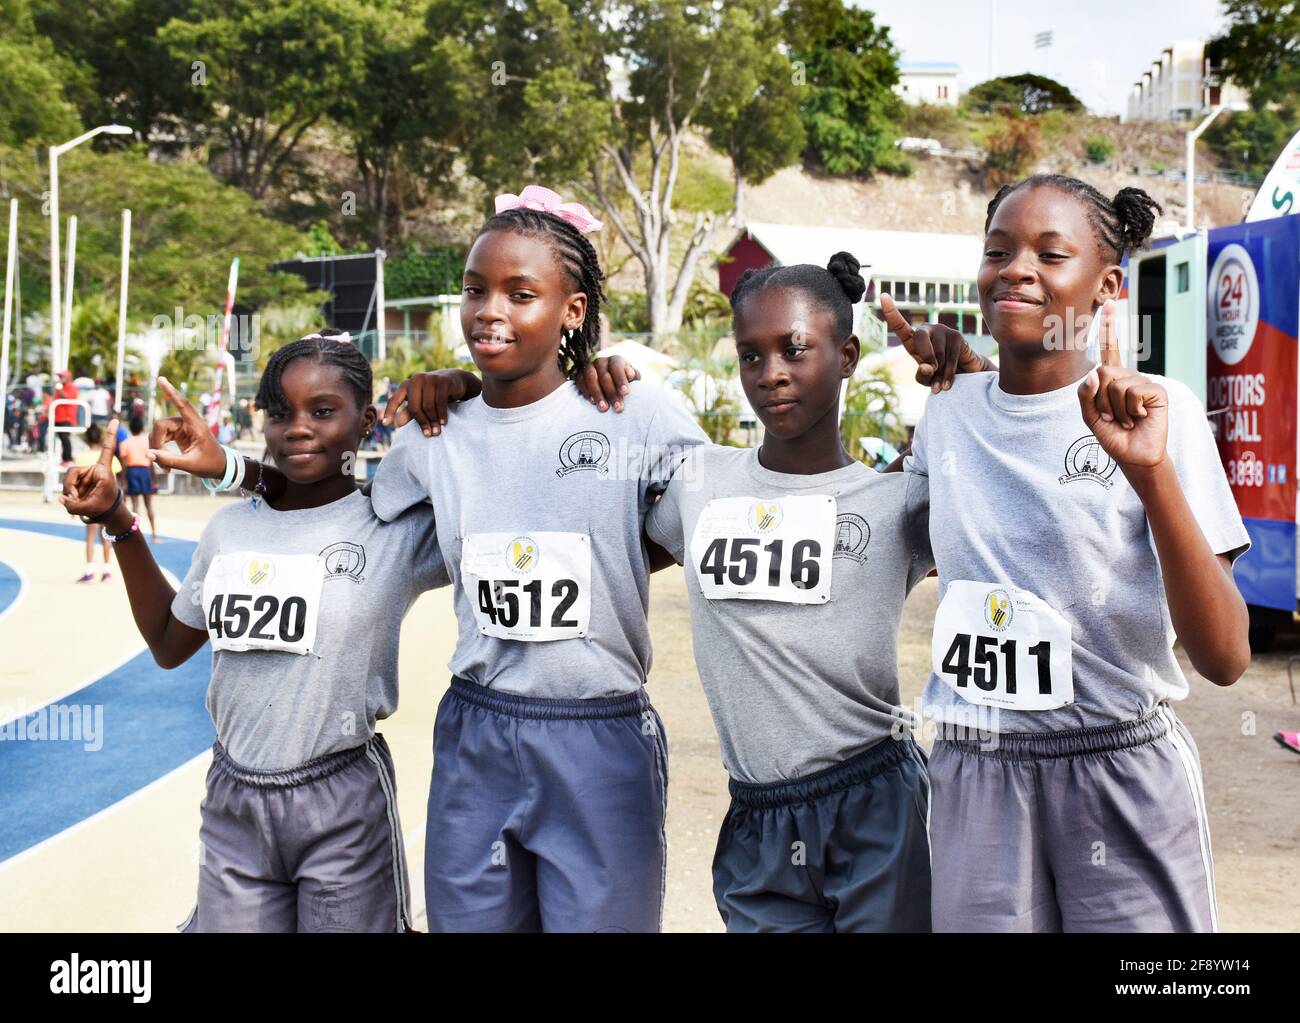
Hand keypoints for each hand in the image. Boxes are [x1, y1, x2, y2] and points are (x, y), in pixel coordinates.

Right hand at [59, 418, 121, 519]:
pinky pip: (66, 484)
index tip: (114, 419)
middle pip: (72, 473)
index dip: (110, 435)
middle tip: (75, 500)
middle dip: (70, 489)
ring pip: (67, 480)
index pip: (107, 449)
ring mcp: (85, 473)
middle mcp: (93, 469)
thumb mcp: (91, 508)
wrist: (104, 511)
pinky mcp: (78, 479)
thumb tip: (60, 498)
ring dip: (69, 492)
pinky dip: (68, 494)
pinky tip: (73, 500)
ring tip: (78, 501)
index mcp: (103, 470)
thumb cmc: (104, 506)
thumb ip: (74, 506)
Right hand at [148, 377, 227, 477]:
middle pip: (161, 425)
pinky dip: (159, 451)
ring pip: (157, 432)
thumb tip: (148, 455)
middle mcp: (187, 423)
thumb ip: (169, 460)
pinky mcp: (176, 433)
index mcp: (197, 425)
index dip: (171, 393)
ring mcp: (181, 427)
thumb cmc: (210, 464)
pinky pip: (159, 438)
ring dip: (157, 449)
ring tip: (166, 469)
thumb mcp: (191, 465)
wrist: (219, 467)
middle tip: (162, 466)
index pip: (183, 405)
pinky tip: (165, 466)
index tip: (161, 379)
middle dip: (156, 443)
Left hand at [381, 369, 482, 435]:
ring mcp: (429, 379)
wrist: (454, 380)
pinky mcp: (442, 381)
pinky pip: (440, 402)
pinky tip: (443, 422)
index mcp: (406, 385)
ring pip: (428, 406)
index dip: (389, 412)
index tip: (386, 424)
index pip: (394, 399)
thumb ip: (410, 412)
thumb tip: (397, 424)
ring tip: (437, 431)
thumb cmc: (434, 394)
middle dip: (422, 422)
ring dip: (433, 421)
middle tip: (428, 434)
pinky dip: (441, 414)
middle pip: (414, 407)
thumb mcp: (421, 402)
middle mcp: (416, 379)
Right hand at [576, 355, 640, 411]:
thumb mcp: (632, 379)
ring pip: (591, 378)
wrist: (610, 386)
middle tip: (618, 408)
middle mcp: (601, 361)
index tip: (626, 392)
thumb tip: (631, 374)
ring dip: (597, 393)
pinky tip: (592, 402)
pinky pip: (580, 382)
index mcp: (616, 360)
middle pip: (604, 375)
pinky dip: (586, 392)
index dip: (621, 379)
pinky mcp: (579, 375)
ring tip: (604, 408)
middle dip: (612, 393)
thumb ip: (634, 376)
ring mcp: (589, 368)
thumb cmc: (624, 383)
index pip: (617, 367)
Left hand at [881, 292, 991, 391]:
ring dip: (939, 372)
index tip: (883, 296)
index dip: (891, 312)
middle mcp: (928, 330)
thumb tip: (927, 366)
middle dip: (925, 358)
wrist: (963, 375)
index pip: (900, 326)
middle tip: (931, 371)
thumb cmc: (938, 375)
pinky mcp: (957, 336)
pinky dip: (947, 375)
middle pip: (919, 337)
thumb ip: (922, 375)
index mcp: (914, 340)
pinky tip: (947, 384)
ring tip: (941, 380)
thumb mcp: (926, 379)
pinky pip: (950, 359)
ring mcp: (943, 330)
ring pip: (937, 354)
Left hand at [1077, 300, 1167, 468]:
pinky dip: (1130, 410)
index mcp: (1112, 380)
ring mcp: (1143, 382)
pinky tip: (1140, 418)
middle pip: (1102, 373)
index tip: (1109, 304)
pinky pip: (1132, 392)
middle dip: (1101, 401)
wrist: (1134, 456)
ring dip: (1115, 409)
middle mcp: (1128, 377)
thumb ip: (1085, 396)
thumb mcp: (1090, 418)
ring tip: (1127, 420)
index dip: (1109, 328)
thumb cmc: (1114, 436)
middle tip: (1114, 417)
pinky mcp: (1157, 390)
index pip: (1109, 350)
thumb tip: (1092, 373)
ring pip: (1115, 384)